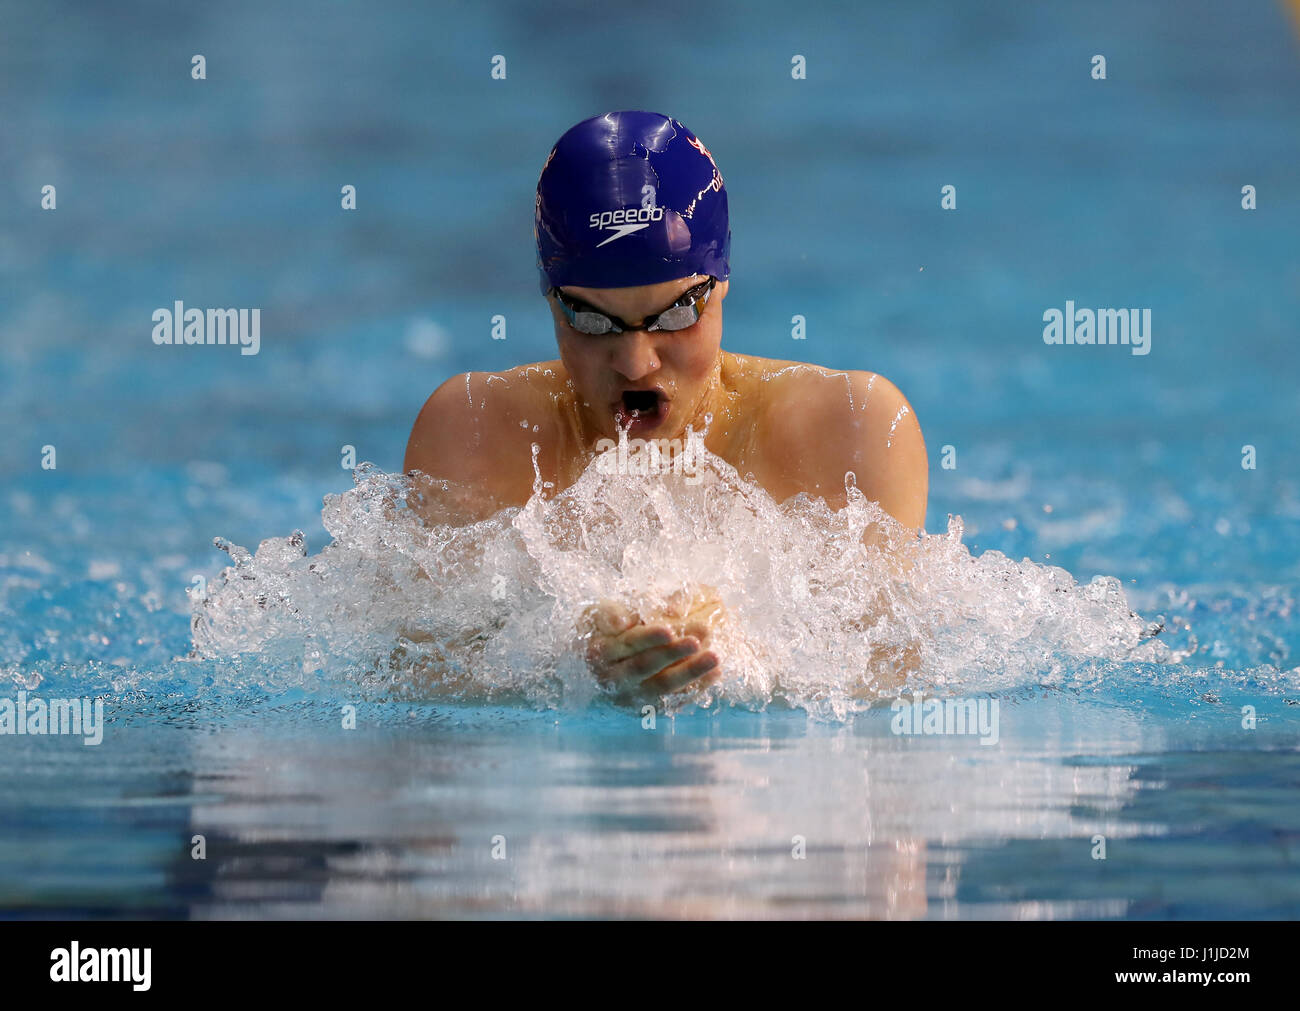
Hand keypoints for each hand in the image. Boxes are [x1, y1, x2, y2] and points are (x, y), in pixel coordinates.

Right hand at [581, 588, 725, 705]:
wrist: (596, 668)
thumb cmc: (603, 632)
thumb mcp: (596, 616)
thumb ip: (609, 613)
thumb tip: (623, 621)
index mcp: (600, 653)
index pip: (627, 644)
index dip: (648, 638)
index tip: (669, 630)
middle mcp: (613, 679)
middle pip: (645, 666)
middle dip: (673, 654)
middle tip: (697, 641)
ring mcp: (632, 697)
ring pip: (663, 687)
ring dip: (691, 673)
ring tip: (715, 657)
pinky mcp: (648, 708)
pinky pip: (675, 700)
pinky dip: (696, 687)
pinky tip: (715, 672)